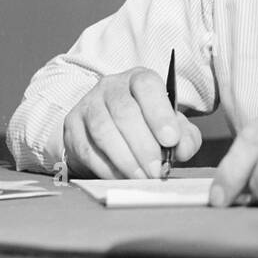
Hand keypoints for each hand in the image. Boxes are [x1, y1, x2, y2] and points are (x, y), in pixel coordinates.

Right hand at [63, 67, 203, 178]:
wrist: (107, 129)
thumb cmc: (147, 126)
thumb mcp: (171, 126)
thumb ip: (184, 136)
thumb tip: (182, 150)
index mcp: (139, 79)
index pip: (147, 86)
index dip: (159, 114)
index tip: (171, 140)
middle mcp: (111, 86)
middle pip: (124, 112)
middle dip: (143, 146)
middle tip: (156, 171)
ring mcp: (88, 104)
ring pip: (103, 130)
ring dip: (125, 159)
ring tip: (142, 178)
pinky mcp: (72, 125)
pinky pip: (87, 149)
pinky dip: (106, 168)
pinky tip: (122, 178)